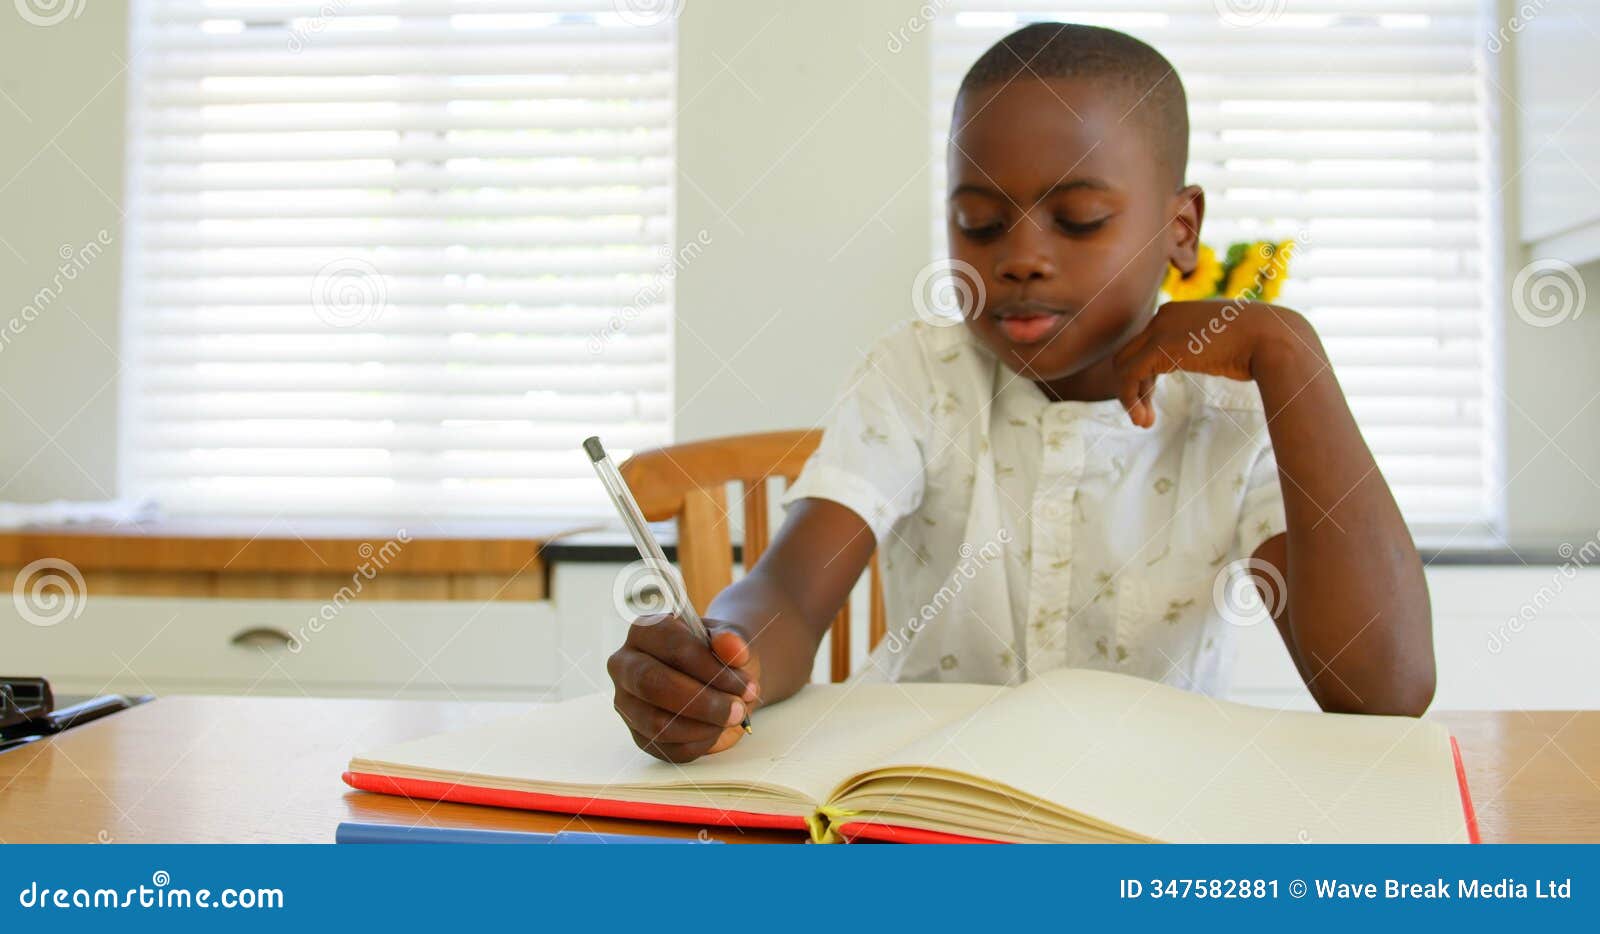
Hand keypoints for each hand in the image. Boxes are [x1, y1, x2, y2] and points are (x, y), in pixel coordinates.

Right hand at [606, 613, 761, 762]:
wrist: (717, 677)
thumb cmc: (718, 653)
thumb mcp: (731, 638)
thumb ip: (733, 639)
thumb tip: (733, 647)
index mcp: (645, 630)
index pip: (672, 646)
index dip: (710, 667)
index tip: (743, 683)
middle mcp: (625, 665)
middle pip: (653, 684)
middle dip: (702, 701)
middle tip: (738, 708)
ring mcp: (627, 702)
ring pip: (657, 723)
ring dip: (704, 725)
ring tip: (733, 717)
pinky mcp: (638, 734)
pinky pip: (667, 748)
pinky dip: (700, 742)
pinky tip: (717, 728)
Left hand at [1111, 300, 1317, 426]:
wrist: (1276, 338)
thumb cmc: (1262, 344)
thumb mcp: (1225, 342)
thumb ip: (1207, 346)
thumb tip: (1212, 359)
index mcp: (1178, 313)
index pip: (1145, 345)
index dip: (1146, 376)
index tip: (1152, 401)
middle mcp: (1164, 316)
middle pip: (1131, 355)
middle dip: (1135, 388)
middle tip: (1146, 417)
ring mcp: (1160, 329)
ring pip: (1123, 366)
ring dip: (1130, 398)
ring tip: (1144, 423)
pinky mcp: (1160, 348)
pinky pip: (1129, 376)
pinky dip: (1131, 400)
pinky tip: (1145, 420)